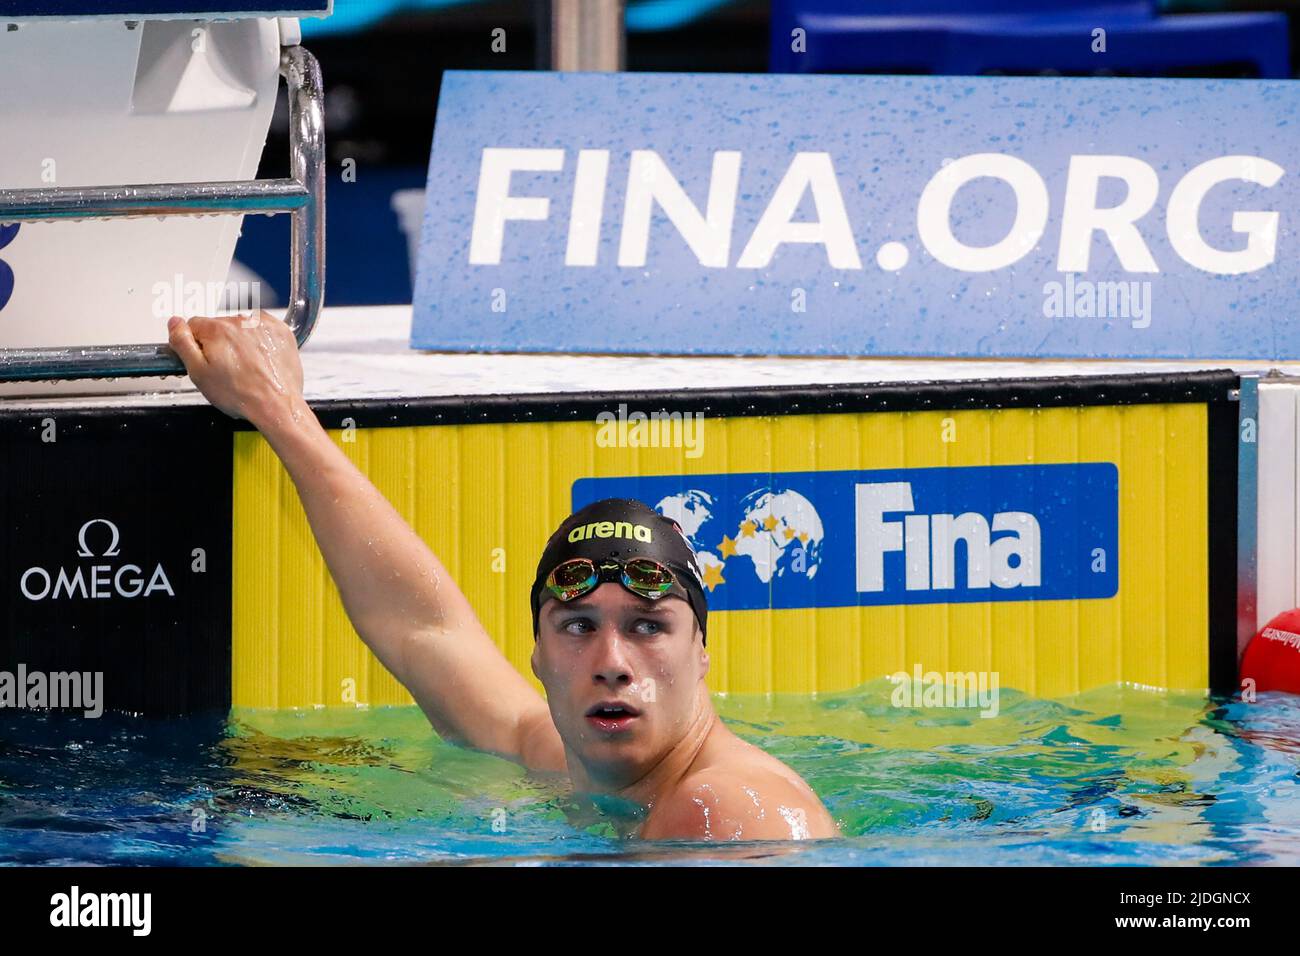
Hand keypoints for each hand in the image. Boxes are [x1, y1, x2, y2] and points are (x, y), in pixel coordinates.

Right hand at [167, 312, 306, 431]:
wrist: (278, 406)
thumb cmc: (242, 395)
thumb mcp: (199, 373)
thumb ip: (182, 343)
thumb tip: (174, 323)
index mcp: (217, 329)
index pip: (193, 325)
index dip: (195, 345)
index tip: (203, 359)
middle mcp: (241, 321)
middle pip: (218, 326)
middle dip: (218, 344)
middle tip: (227, 369)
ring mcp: (263, 325)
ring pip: (240, 328)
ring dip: (239, 342)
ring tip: (246, 368)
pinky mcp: (280, 332)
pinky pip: (262, 330)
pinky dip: (259, 341)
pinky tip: (259, 360)